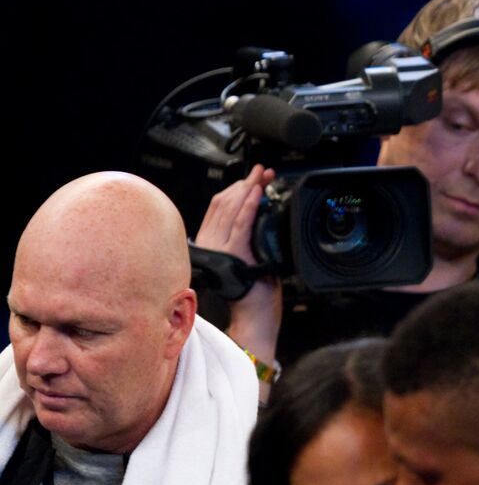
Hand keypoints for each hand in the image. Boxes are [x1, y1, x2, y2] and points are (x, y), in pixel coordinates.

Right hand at [195, 165, 282, 357]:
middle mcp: (210, 242)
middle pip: (225, 202)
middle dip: (247, 183)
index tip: (254, 177)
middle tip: (263, 172)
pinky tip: (257, 193)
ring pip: (231, 209)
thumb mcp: (248, 255)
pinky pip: (241, 224)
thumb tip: (258, 210)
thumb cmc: (255, 288)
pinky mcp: (234, 254)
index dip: (237, 187)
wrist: (255, 313)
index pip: (219, 205)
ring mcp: (220, 248)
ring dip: (249, 189)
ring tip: (262, 176)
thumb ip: (246, 235)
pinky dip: (249, 206)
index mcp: (210, 241)